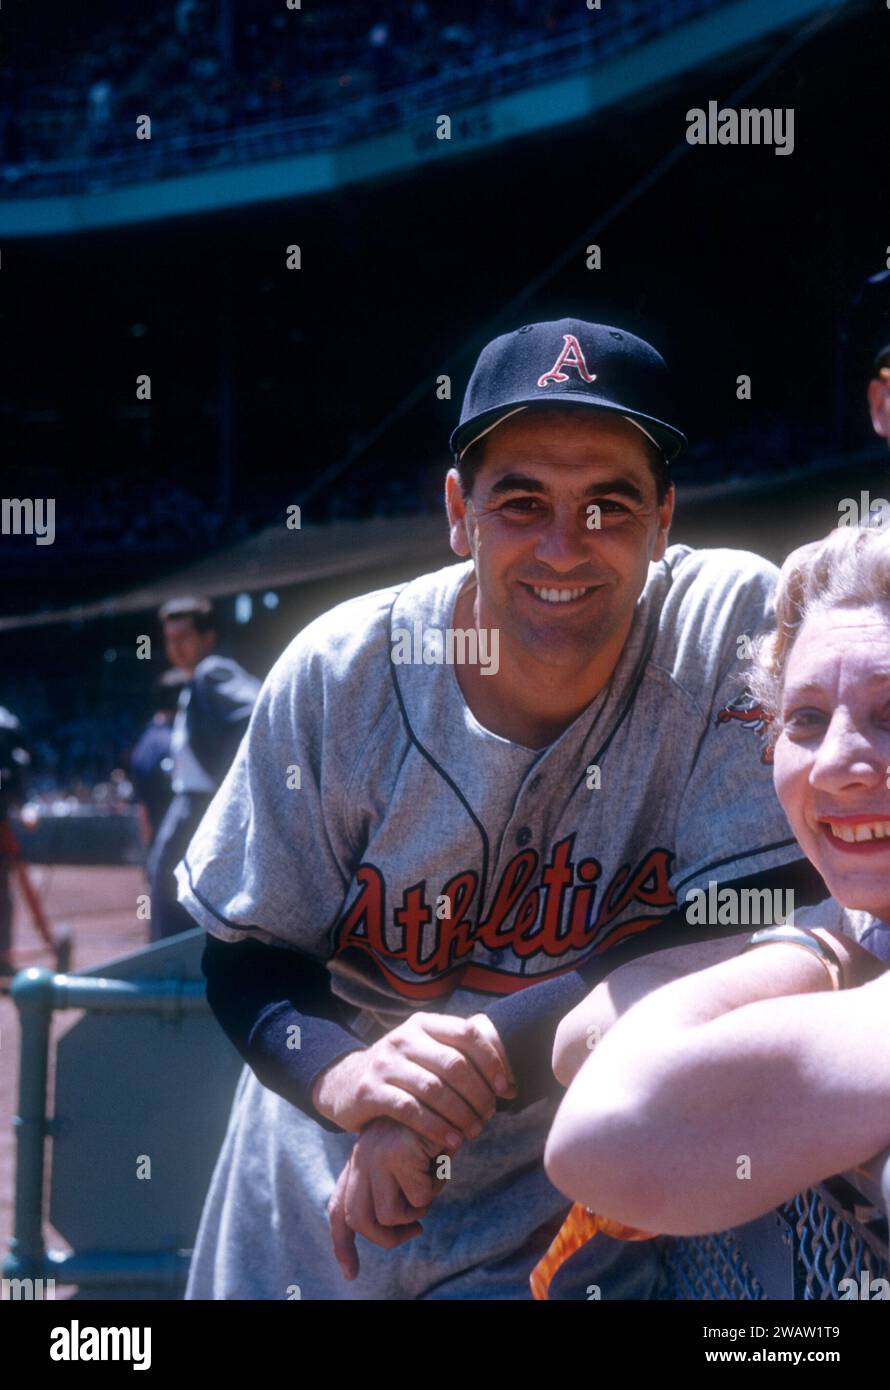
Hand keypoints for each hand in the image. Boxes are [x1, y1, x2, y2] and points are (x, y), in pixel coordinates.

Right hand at [312, 1010, 515, 1146]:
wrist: (345, 1083)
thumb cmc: (400, 1072)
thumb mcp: (424, 1053)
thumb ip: (459, 1058)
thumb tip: (510, 1082)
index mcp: (424, 1024)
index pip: (467, 1033)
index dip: (492, 1060)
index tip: (506, 1088)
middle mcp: (404, 1038)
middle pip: (454, 1064)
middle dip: (478, 1094)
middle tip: (489, 1117)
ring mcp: (385, 1062)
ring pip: (434, 1089)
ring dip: (460, 1114)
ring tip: (475, 1132)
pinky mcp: (370, 1089)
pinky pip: (411, 1110)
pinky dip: (436, 1128)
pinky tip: (452, 1142)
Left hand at [327, 1117, 450, 1279]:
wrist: (450, 1094)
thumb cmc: (434, 1130)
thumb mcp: (408, 1159)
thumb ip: (391, 1186)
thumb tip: (387, 1227)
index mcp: (361, 1160)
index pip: (340, 1208)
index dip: (342, 1243)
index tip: (349, 1273)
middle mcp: (361, 1157)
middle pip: (359, 1220)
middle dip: (389, 1238)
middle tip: (416, 1229)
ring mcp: (375, 1155)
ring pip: (389, 1216)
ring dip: (418, 1208)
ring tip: (430, 1179)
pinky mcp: (396, 1155)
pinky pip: (417, 1198)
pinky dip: (434, 1188)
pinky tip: (438, 1163)